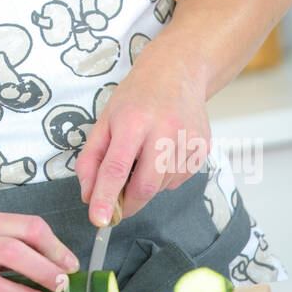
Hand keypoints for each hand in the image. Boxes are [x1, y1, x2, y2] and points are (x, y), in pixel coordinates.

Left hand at [75, 46, 211, 225]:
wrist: (177, 72)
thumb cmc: (137, 97)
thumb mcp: (104, 120)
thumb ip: (91, 159)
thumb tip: (88, 195)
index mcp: (133, 121)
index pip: (116, 168)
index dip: (106, 197)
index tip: (99, 220)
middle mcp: (164, 130)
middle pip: (146, 185)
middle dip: (129, 203)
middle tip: (117, 204)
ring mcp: (188, 139)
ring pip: (163, 186)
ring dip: (147, 185)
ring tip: (144, 156)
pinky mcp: (203, 147)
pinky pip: (179, 180)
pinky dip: (165, 177)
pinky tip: (163, 153)